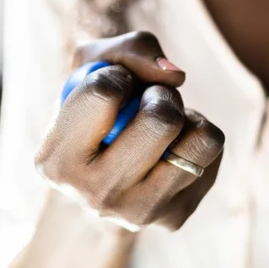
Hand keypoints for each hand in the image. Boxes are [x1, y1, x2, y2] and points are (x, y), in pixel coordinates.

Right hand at [37, 31, 224, 230]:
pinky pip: (212, 155)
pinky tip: (173, 149)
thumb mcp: (96, 64)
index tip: (114, 88)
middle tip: (148, 101)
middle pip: (161, 119)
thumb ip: (130, 49)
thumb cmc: (97, 108)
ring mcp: (137, 213)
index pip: (104, 92)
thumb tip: (176, 75)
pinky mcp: (174, 218)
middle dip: (161, 95)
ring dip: (186, 116)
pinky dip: (197, 137)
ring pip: (200, 139)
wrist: (104, 171)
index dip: (117, 75)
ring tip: (164, 124)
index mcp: (56, 161)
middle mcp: (94, 196)